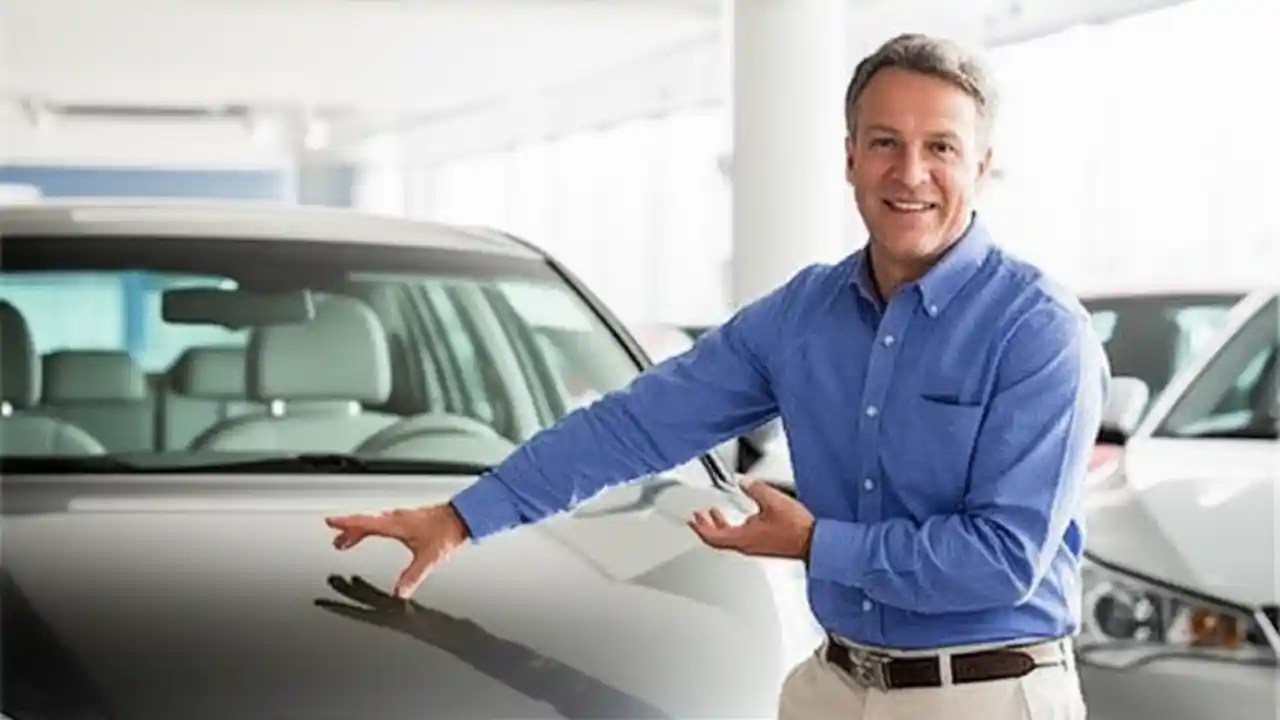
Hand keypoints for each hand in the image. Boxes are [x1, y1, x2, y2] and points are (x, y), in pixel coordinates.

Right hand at [324, 503, 469, 598]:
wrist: (465, 516)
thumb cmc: (447, 531)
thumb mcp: (428, 559)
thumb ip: (412, 577)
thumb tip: (399, 593)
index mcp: (396, 525)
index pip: (364, 523)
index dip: (346, 524)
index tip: (330, 522)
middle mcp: (398, 518)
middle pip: (366, 524)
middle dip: (349, 532)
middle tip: (337, 542)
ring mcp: (404, 517)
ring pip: (376, 522)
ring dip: (361, 530)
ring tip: (350, 540)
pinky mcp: (412, 518)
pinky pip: (386, 522)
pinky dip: (375, 528)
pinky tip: (380, 533)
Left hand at [688, 477, 813, 559]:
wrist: (813, 541)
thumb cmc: (795, 529)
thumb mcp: (772, 501)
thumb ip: (754, 488)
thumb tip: (743, 481)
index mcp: (743, 538)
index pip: (713, 536)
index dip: (700, 528)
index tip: (691, 520)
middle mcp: (746, 545)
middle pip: (718, 539)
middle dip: (706, 526)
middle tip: (697, 518)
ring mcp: (755, 546)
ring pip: (729, 538)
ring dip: (720, 525)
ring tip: (714, 513)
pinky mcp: (764, 544)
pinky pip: (741, 537)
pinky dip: (733, 527)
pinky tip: (741, 517)